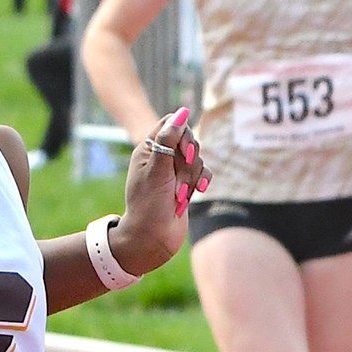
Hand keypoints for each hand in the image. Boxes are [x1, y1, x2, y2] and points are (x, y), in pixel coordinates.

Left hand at [109, 108, 207, 276]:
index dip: (182, 134)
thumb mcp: (157, 170)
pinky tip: (198, 192)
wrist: (152, 239)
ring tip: (178, 197)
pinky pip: (203, 171)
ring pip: (197, 158)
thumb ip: (168, 140)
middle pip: (188, 140)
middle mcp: (161, 157)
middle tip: (176, 184)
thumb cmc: (148, 206)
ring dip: (191, 178)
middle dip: (188, 163)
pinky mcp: (186, 183)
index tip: (184, 152)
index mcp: (147, 149)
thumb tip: (181, 112)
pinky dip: (201, 180)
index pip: (171, 124)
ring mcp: (174, 171)